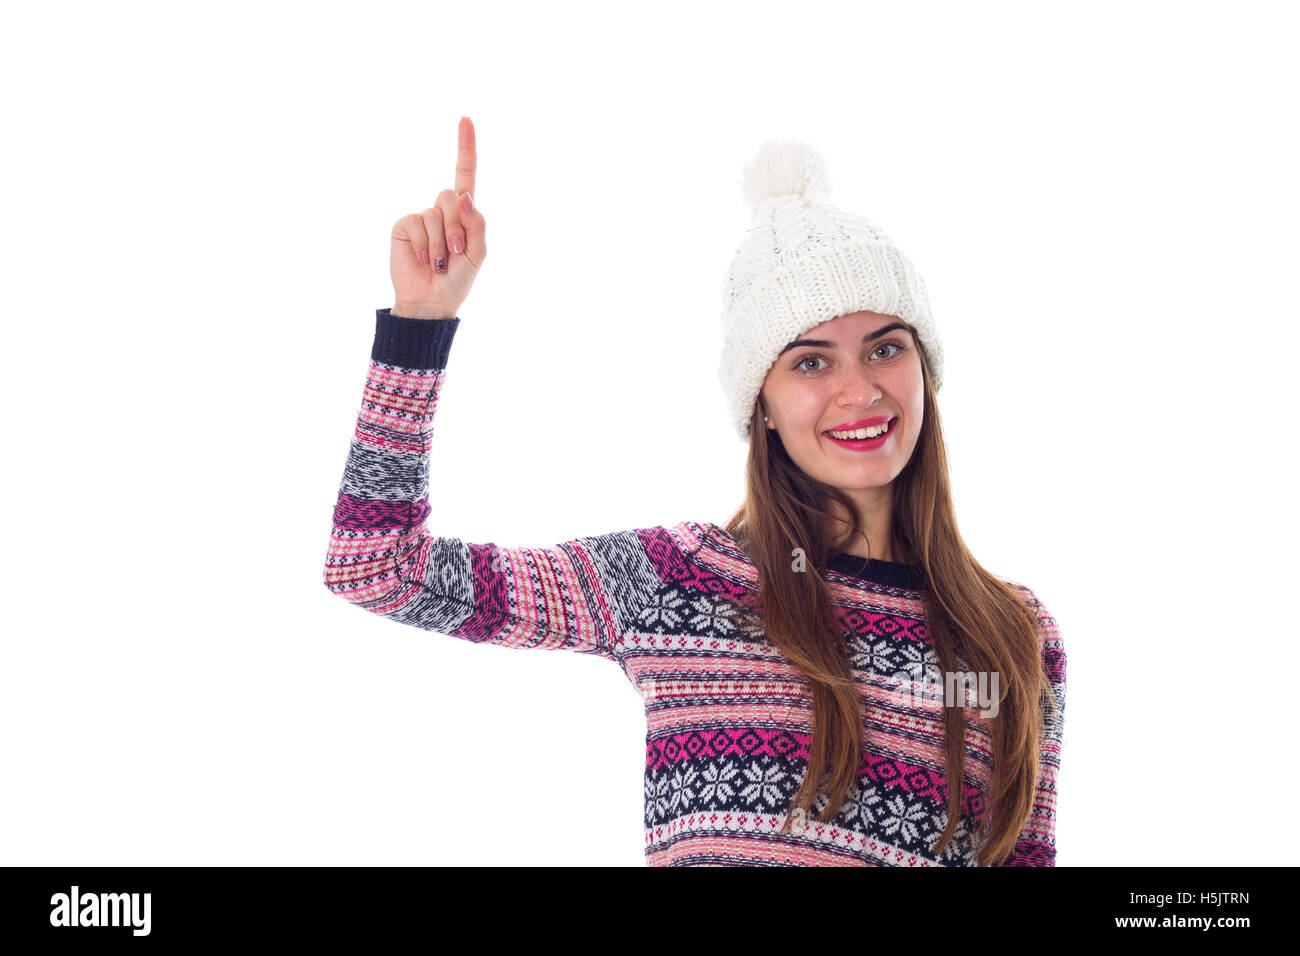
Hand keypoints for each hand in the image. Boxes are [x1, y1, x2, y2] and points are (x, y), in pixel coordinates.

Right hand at [389, 116, 486, 318]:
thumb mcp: (477, 254)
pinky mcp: (404, 225)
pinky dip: (424, 245)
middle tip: (455, 251)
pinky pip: (417, 223)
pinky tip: (423, 259)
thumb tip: (464, 195)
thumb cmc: (458, 280)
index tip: (466, 118)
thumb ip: (476, 224)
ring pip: (435, 213)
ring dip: (440, 243)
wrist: (431, 301)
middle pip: (451, 195)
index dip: (466, 147)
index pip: (465, 175)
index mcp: (463, 214)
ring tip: (439, 263)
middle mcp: (442, 210)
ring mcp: (422, 217)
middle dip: (456, 226)